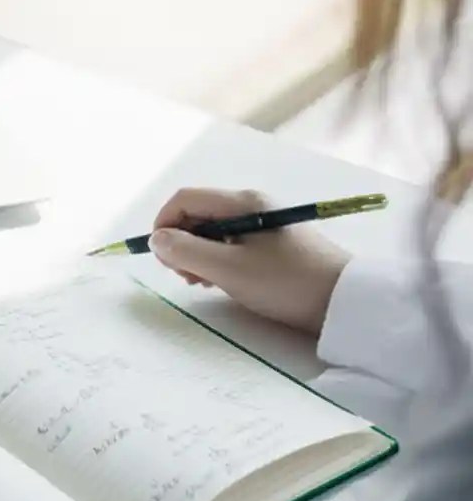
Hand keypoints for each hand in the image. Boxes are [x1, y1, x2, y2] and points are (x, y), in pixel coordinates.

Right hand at [148, 188, 349, 334]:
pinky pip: (230, 244)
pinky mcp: (272, 244)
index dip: (163, 224)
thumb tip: (156, 240)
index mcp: (242, 202)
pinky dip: (217, 260)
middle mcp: (252, 205)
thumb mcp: (228, 270)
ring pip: (212, 231)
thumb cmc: (286, 282)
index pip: (184, 199)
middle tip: (185, 277)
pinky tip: (222, 281)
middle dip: (180, 243)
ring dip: (197, 255)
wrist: (344, 302)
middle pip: (197, 214)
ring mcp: (263, 224)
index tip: (161, 257)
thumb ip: (186, 252)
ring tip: (203, 282)